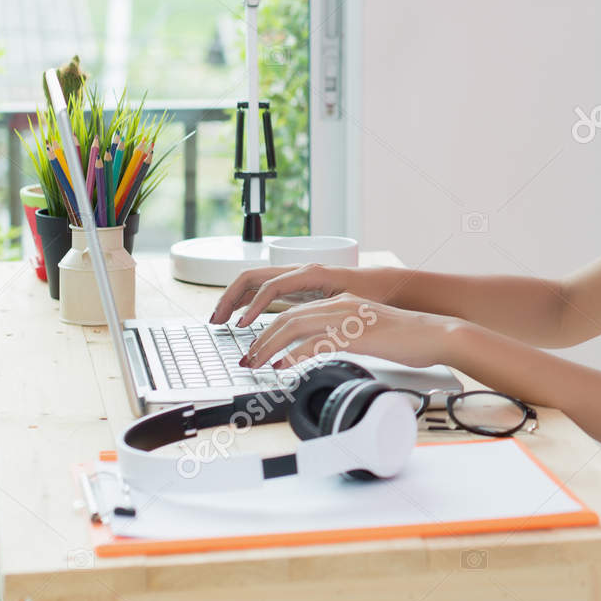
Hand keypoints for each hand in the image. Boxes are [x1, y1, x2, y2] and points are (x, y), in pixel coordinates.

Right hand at [209, 262, 357, 325]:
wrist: (385, 286)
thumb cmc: (370, 294)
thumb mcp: (350, 304)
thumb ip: (326, 312)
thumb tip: (305, 328)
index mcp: (309, 273)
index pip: (269, 286)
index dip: (252, 306)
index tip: (241, 326)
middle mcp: (298, 271)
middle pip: (252, 278)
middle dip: (230, 298)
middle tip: (216, 320)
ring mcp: (295, 278)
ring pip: (254, 282)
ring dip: (234, 299)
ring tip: (219, 319)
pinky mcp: (296, 287)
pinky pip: (263, 289)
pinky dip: (247, 301)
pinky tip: (239, 316)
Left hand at [241, 293, 461, 369]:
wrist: (436, 334)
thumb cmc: (408, 338)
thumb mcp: (369, 333)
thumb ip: (344, 338)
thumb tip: (322, 353)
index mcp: (343, 303)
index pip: (295, 312)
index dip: (270, 330)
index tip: (257, 348)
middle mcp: (341, 305)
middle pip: (288, 317)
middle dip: (261, 339)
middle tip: (247, 358)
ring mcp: (348, 318)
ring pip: (294, 326)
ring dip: (269, 346)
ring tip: (256, 363)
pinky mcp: (355, 334)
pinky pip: (315, 342)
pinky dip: (293, 355)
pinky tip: (283, 366)